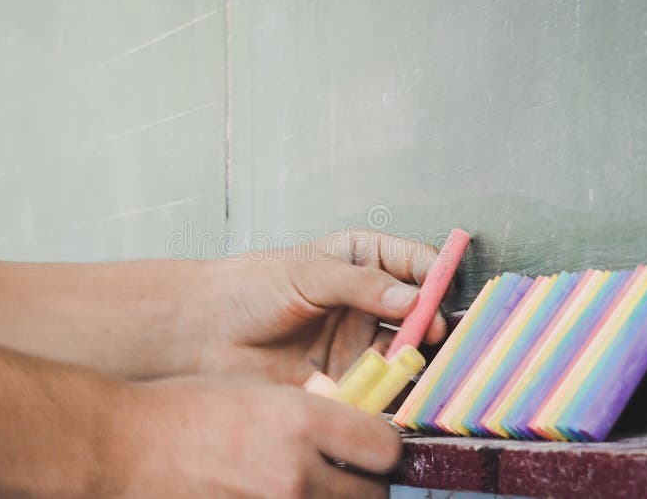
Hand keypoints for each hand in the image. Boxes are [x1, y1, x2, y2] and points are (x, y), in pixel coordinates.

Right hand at [112, 375, 401, 497]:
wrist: (125, 446)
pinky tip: (279, 495)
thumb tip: (351, 429)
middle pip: (373, 494)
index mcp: (299, 420)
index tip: (372, 447)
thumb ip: (312, 412)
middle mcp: (294, 472)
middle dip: (365, 483)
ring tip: (309, 486)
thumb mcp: (257, 389)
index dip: (383, 448)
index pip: (385, 448)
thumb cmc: (185, 409)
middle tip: (346, 474)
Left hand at [195, 229, 449, 383]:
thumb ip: (361, 284)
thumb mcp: (308, 273)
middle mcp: (365, 300)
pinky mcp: (345, 376)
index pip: (413, 262)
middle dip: (430, 320)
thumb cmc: (248, 288)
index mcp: (360, 260)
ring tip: (409, 358)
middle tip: (432, 331)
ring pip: (403, 349)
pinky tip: (386, 383)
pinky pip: (379, 383)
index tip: (442, 290)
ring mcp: (356, 339)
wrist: (204, 333)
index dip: (433, 275)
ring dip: (412, 355)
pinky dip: (389, 386)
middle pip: (417, 310)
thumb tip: (411, 297)